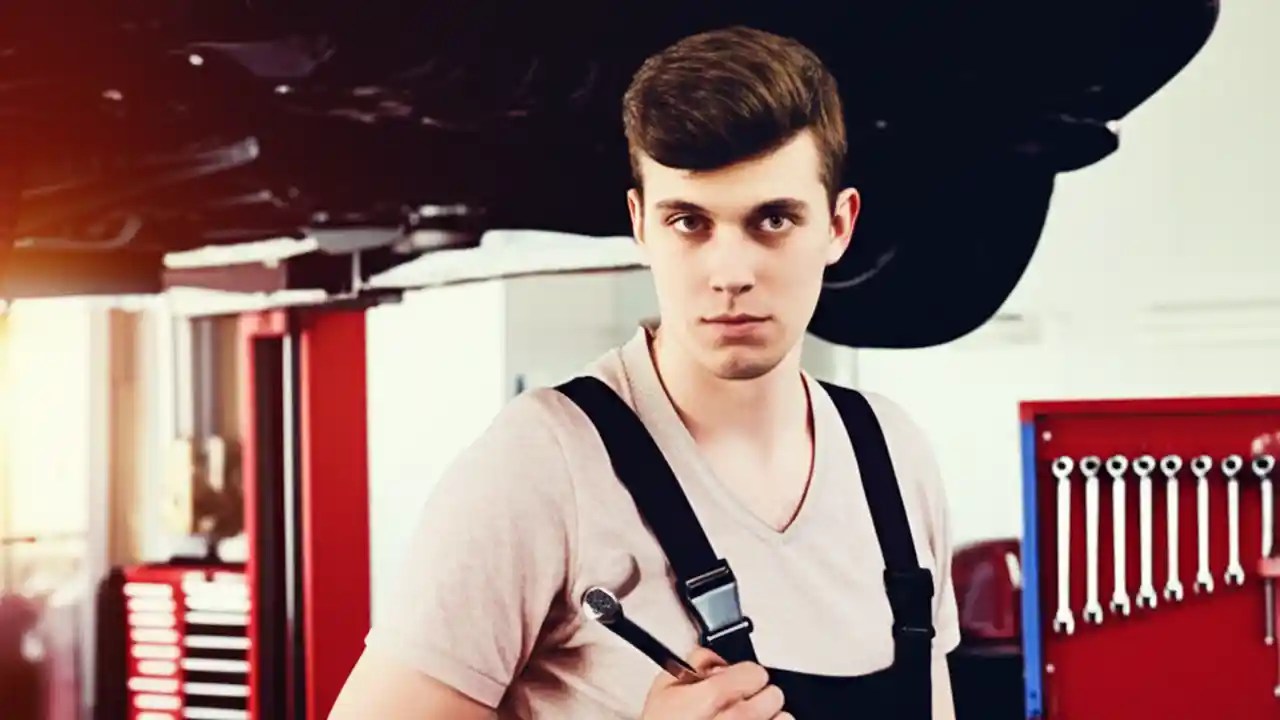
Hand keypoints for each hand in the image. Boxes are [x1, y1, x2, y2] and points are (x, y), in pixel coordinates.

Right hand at [639, 647, 791, 719]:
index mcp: (715, 695)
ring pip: (784, 719)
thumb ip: (693, 663)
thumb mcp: (663, 689)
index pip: (756, 672)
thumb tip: (715, 657)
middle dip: (759, 697)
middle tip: (741, 704)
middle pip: (774, 695)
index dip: (746, 676)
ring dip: (768, 719)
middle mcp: (738, 719)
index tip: (739, 683)